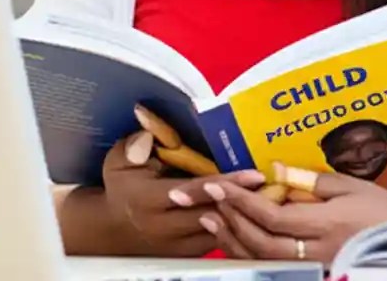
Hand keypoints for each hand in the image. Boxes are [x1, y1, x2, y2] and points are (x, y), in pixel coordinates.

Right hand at [101, 130, 263, 256]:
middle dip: (243, 201)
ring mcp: (178, 246)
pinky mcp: (188, 255)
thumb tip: (147, 130)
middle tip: (272, 186)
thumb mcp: (118, 163)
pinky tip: (255, 212)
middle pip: (213, 214)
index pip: (193, 193)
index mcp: (148, 201)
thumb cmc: (122, 188)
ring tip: (271, 198)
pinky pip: (219, 242)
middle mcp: (164, 227)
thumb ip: (134, 146)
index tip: (253, 174)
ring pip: (220, 232)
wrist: (114, 229)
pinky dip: (237, 227)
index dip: (224, 183)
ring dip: (244, 215)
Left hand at [199, 171, 386, 263]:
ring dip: (234, 240)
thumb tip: (276, 171)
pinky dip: (250, 254)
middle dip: (231, 221)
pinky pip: (274, 267)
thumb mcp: (350, 186)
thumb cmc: (383, 210)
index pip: (272, 216)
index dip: (241, 201)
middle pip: (261, 243)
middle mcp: (317, 250)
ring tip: (213, 220)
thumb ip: (310, 180)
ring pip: (264, 261)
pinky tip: (237, 240)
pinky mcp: (315, 274)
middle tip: (209, 201)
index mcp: (326, 224)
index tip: (218, 185)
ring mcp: (315, 266)